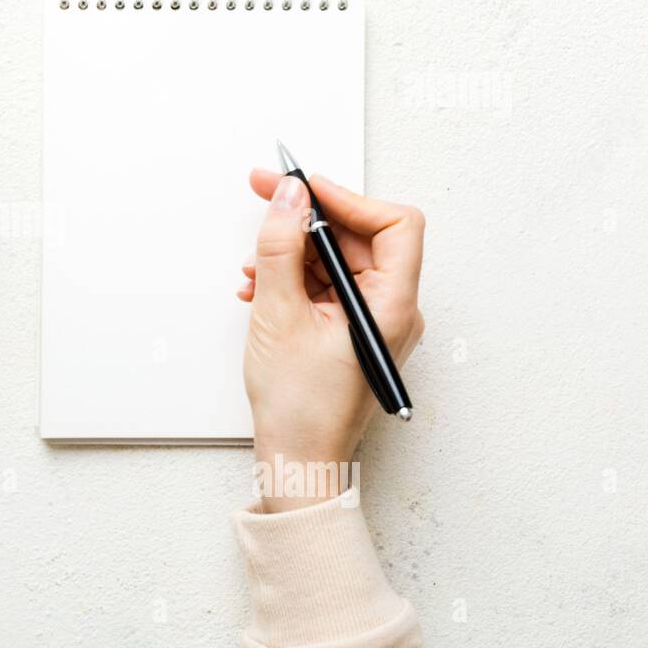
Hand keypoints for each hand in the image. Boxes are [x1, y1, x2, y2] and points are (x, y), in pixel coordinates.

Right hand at [238, 171, 425, 510]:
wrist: (298, 460)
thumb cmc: (300, 407)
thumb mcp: (277, 314)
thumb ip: (282, 246)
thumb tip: (289, 196)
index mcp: (392, 305)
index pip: (393, 224)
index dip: (346, 198)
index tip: (303, 188)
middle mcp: (393, 310)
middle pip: (361, 237)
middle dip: (308, 220)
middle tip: (266, 196)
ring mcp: (374, 322)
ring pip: (339, 261)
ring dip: (294, 253)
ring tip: (254, 267)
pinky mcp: (353, 331)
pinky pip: (329, 286)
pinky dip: (295, 279)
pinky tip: (261, 289)